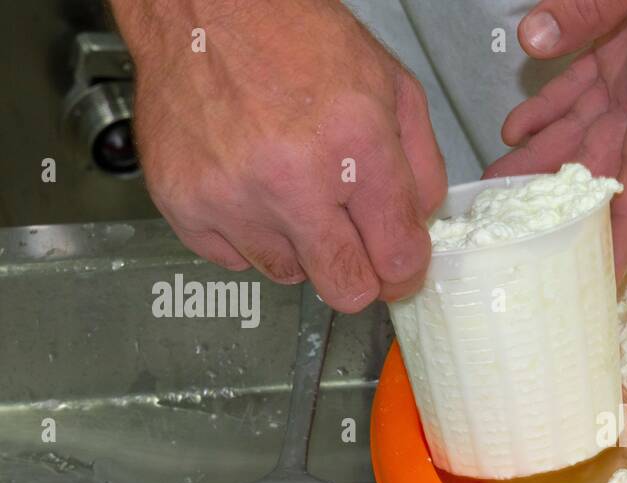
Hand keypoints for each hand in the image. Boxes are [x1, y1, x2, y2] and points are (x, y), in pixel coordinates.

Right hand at [112, 0, 445, 311]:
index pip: (397, 257)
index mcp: (354, 144)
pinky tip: (252, 188)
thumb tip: (418, 230)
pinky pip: (234, 260)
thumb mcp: (392, 88)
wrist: (203, 6)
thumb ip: (421, 168)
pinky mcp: (184, 204)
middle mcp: (291, 178)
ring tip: (292, 189)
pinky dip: (249, 234)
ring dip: (300, 246)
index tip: (400, 267)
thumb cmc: (293, 37)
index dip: (405, 269)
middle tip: (353, 242)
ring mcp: (232, 197)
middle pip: (345, 289)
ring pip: (290, 275)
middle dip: (359, 273)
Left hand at [486, 0, 626, 269]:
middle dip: (562, 201)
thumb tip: (532, 42)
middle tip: (516, 236)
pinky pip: (584, 85)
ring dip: (544, 158)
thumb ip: (594, 6)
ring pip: (586, 126)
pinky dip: (549, 107)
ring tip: (501, 188)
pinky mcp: (626, 42)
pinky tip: (517, 127)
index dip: (623, 229)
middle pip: (602, 160)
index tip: (604, 275)